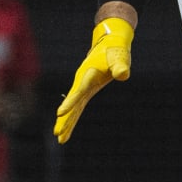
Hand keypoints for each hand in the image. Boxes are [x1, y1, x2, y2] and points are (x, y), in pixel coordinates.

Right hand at [53, 17, 132, 143]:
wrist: (109, 43)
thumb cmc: (115, 50)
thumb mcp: (119, 57)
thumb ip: (120, 66)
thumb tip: (123, 74)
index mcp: (88, 75)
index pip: (78, 92)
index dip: (69, 103)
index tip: (59, 113)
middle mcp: (82, 82)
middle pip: (72, 103)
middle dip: (65, 119)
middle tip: (57, 133)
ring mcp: (83, 87)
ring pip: (73, 108)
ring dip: (66, 122)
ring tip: (59, 138)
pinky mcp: (86, 90)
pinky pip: (77, 107)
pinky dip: (72, 118)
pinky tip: (66, 131)